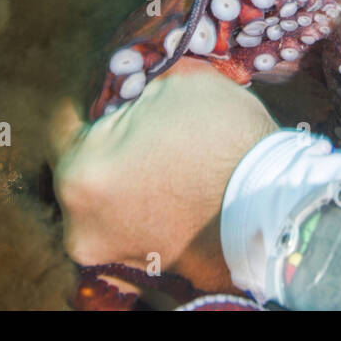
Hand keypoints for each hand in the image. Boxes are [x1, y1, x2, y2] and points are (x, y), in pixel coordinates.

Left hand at [47, 58, 279, 293]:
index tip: (114, 87)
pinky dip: (145, 200)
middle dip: (109, 137)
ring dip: (126, 172)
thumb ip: (140, 80)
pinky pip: (131, 220)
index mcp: (79, 174)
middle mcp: (79, 223)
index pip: (65, 120)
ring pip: (106, 195)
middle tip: (142, 117)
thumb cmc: (223, 139)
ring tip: (164, 150)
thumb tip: (134, 74)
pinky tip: (175, 181)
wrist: (275, 205)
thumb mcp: (176, 81)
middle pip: (84, 162)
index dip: (92, 96)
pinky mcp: (143, 266)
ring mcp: (110, 251)